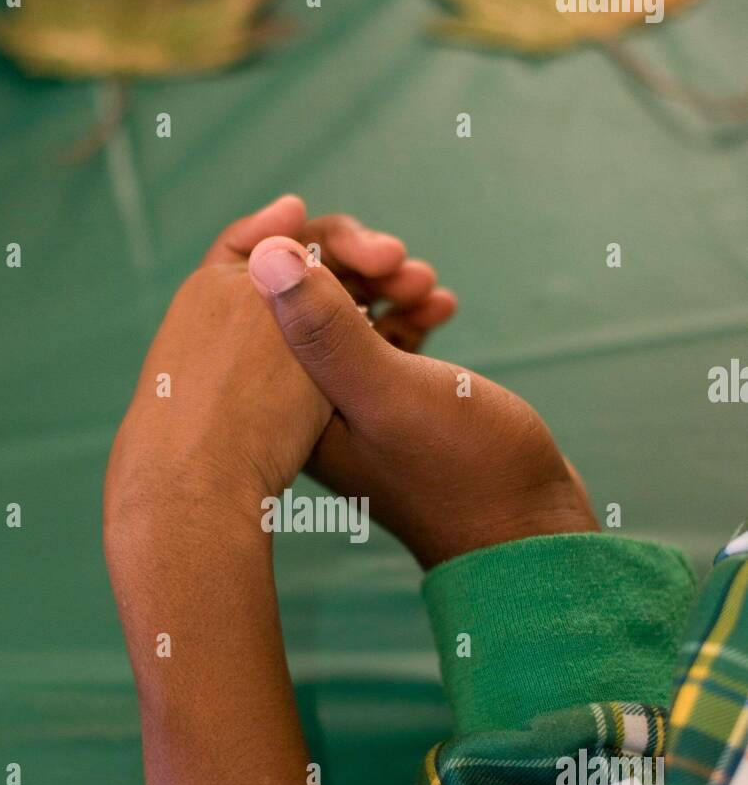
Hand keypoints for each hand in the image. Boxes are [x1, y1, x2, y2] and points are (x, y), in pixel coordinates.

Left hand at [248, 235, 597, 569]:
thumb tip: (263, 256)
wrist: (522, 534)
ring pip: (346, 311)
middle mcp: (305, 400)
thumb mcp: (388, 393)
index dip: (314, 251)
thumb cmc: (459, 470)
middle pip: (305, 297)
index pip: (266, 297)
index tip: (378, 249)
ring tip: (430, 288)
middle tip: (408, 267)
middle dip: (357, 265)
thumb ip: (326, 330)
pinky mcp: (388, 403)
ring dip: (387, 285)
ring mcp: (346, 402)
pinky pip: (382, 336)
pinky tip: (442, 307)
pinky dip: (408, 313)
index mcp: (285, 401)